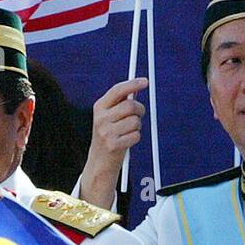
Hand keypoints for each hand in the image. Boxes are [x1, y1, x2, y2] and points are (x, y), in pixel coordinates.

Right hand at [77, 77, 147, 209]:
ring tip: (128, 132)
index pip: (117, 90)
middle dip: (139, 110)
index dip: (132, 84)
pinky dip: (135, 138)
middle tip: (139, 115)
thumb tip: (136, 88)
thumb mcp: (109, 117)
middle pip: (130, 105)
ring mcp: (106, 132)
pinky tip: (127, 142)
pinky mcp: (113, 145)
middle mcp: (101, 118)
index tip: (145, 82)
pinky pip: (136, 135)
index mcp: (99, 108)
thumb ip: (121, 103)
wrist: (99, 163)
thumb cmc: (108, 137)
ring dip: (137, 126)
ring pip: (135, 121)